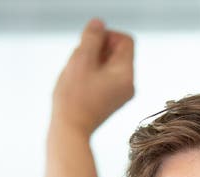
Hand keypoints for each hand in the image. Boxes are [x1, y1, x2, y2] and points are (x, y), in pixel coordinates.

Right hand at [51, 18, 133, 136]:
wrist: (71, 130)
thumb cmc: (74, 97)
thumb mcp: (82, 59)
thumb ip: (92, 37)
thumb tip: (100, 23)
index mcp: (126, 74)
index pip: (126, 40)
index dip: (107, 35)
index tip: (90, 46)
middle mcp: (129, 85)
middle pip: (117, 51)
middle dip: (97, 49)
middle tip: (81, 62)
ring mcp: (121, 94)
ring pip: (108, 64)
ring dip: (91, 61)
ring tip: (78, 75)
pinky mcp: (111, 100)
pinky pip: (104, 77)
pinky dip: (91, 74)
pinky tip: (79, 84)